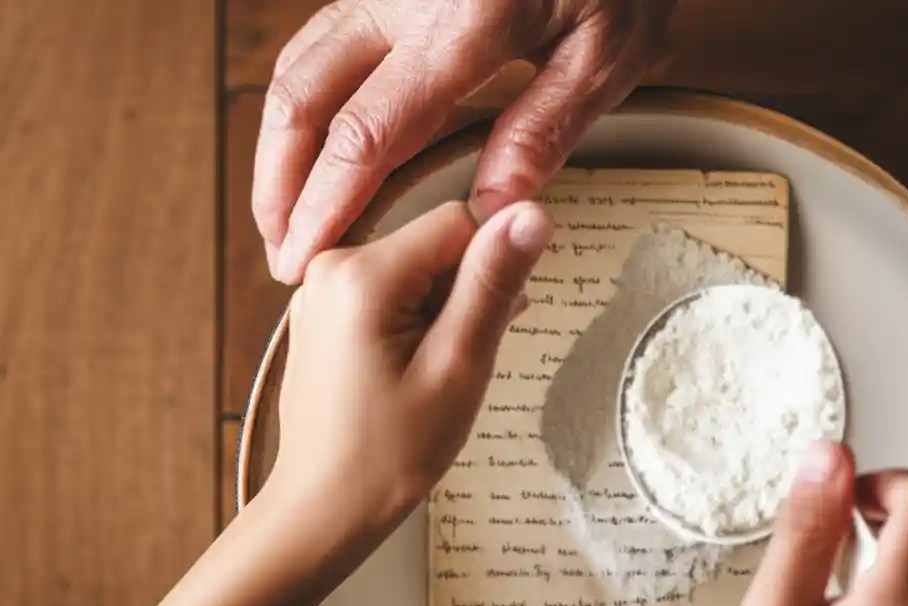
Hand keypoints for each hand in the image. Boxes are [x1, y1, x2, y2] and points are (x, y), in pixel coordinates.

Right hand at [253, 0, 672, 282]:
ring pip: (298, 65)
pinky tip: (310, 152)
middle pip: (304, 96)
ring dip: (279, 144)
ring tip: (283, 213)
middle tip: (282, 252)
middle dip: (279, 182)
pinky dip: (302, 106)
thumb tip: (490, 210)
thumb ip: (542, 129)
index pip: (367, 132)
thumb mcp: (604, 57)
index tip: (305, 256)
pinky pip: (321, 44)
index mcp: (463, 22)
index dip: (326, 203)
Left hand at [271, 200, 551, 535]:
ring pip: (417, 269)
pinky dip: (414, 323)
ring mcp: (321, 287)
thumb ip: (493, 283)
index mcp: (362, 272)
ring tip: (428, 374)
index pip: (461, 221)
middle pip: (436, 244)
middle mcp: (331, 264)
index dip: (489, 273)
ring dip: (441, 313)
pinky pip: (390, 291)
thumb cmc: (389, 453)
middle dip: (463, 296)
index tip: (482, 330)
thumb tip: (533, 213)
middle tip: (453, 365)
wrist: (321, 510)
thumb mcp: (458, 366)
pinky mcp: (323, 309)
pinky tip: (409, 372)